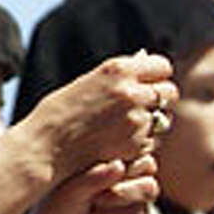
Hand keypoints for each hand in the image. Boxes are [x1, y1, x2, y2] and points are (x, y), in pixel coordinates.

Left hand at [5, 154, 158, 213]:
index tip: (111, 174)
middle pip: (150, 188)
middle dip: (124, 193)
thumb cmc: (56, 209)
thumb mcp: (73, 189)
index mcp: (119, 177)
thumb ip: (96, 177)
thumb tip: (120, 164)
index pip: (146, 164)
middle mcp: (131, 197)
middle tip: (97, 200)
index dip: (135, 168)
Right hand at [6, 50, 177, 188]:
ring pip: (162, 119)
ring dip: (150, 122)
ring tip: (124, 126)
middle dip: (159, 99)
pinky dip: (140, 142)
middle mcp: (131, 92)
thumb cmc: (60, 112)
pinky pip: (152, 141)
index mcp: (118, 70)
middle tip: (142, 106)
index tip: (149, 82)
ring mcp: (136, 120)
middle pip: (169, 92)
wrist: (45, 146)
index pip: (162, 67)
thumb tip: (147, 71)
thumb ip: (119, 77)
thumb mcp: (89, 83)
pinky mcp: (136, 144)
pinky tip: (118, 141)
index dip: (156, 75)